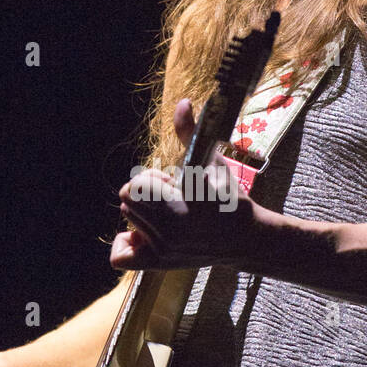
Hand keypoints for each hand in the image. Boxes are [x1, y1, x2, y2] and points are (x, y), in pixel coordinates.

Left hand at [110, 98, 257, 271]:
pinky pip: (121, 257)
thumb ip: (191, 132)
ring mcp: (165, 247)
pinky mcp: (162, 263)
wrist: (246, 238)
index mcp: (184, 199)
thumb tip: (184, 102)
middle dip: (146, 193)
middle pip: (127, 199)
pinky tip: (145, 235)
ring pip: (128, 218)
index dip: (152, 180)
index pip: (136, 186)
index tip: (174, 184)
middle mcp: (172, 226)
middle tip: (171, 199)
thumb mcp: (211, 161)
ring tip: (168, 215)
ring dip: (142, 212)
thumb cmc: (229, 197)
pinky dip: (127, 243)